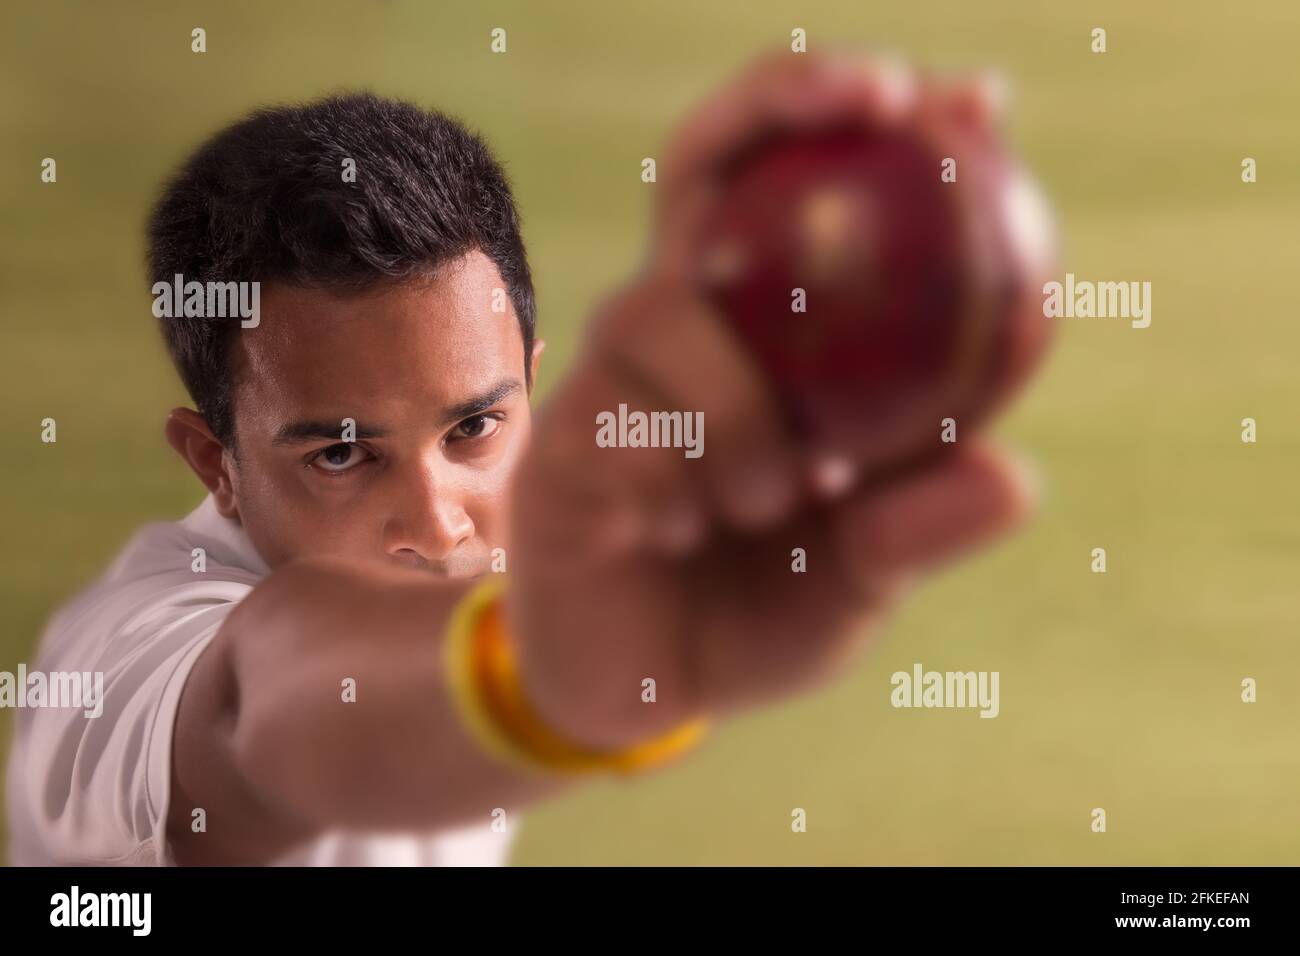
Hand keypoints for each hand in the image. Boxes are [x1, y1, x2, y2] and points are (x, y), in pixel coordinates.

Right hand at [507, 52, 1035, 750]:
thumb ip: (918, 525)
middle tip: (880, 95)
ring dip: (742, 410)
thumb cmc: (757, 611)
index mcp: (763, 343)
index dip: (877, 140)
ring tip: (776, 502)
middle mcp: (685, 330)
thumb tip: (1012, 476)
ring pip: (663, 307)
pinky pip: (618, 415)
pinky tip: (679, 529)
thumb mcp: (860, 578)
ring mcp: (612, 375)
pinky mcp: (557, 438)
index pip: (805, 205)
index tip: (975, 99)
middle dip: (778, 103)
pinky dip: (678, 471)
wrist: (640, 693)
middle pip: (708, 166)